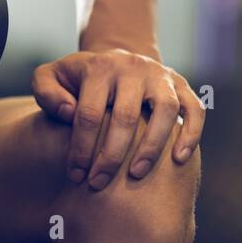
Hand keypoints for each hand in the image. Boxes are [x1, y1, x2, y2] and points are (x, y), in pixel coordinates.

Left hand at [31, 48, 204, 190]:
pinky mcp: (182, 85)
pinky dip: (191, 134)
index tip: (75, 175)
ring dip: (151, 147)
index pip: (88, 113)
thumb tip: (68, 112)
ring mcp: (160, 75)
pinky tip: (179, 159)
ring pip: (165, 112)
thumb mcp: (50, 76)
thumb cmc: (77, 78)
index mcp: (98, 67)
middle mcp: (132, 68)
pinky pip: (195, 109)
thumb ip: (46, 91)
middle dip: (111, 156)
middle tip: (99, 183)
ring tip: (136, 175)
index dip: (81, 147)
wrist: (114, 59)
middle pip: (125, 116)